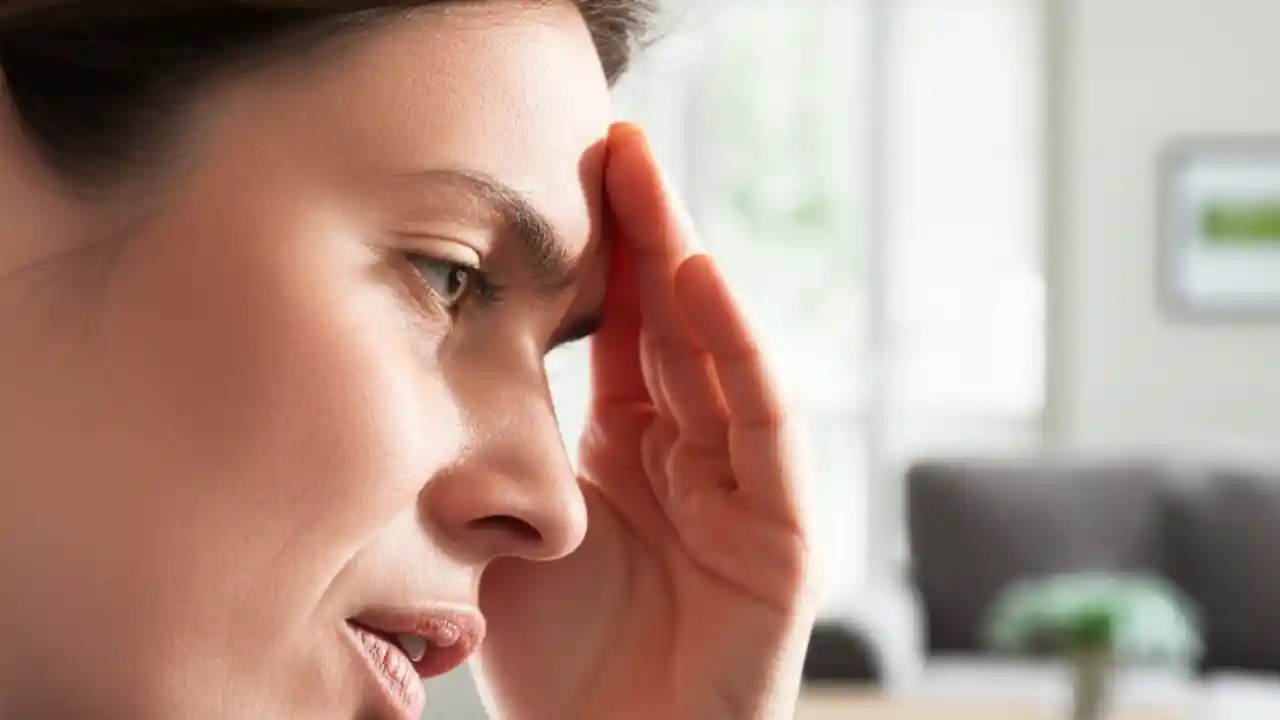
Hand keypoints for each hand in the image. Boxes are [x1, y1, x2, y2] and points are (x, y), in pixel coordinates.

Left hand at [475, 123, 813, 719]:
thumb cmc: (560, 666)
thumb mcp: (520, 529)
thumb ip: (517, 442)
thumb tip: (460, 345)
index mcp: (632, 453)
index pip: (626, 334)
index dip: (607, 258)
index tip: (576, 176)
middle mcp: (695, 458)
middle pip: (677, 327)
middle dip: (651, 235)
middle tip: (620, 145)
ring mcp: (743, 490)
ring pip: (724, 360)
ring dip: (690, 273)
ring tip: (652, 186)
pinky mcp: (783, 536)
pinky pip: (765, 430)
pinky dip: (741, 354)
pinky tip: (700, 284)